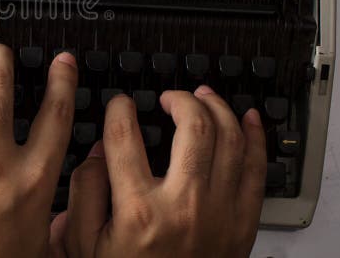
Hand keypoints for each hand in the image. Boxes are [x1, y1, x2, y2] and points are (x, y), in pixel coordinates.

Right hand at [50, 87, 266, 257]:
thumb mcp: (83, 244)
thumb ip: (84, 191)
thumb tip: (97, 150)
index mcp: (138, 210)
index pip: (125, 136)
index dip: (119, 109)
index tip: (119, 104)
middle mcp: (183, 206)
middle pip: (192, 127)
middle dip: (179, 99)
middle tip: (168, 97)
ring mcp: (219, 213)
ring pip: (229, 140)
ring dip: (217, 108)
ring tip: (202, 96)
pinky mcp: (242, 223)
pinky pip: (257, 169)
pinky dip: (255, 137)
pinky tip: (245, 118)